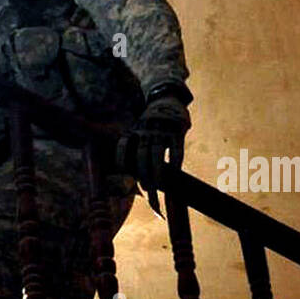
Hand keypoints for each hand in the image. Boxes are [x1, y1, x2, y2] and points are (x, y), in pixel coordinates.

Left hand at [122, 93, 189, 214]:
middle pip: (141, 160)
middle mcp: (144, 131)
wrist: (167, 97)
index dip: (123, 166)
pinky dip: (175, 162)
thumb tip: (136, 183)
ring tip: (161, 195)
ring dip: (157, 178)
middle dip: (145, 182)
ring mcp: (161, 130)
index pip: (122, 149)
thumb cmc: (151, 123)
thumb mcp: (138, 130)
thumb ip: (134, 151)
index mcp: (132, 131)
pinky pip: (175, 150)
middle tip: (151, 202)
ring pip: (156, 157)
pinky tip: (175, 176)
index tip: (127, 182)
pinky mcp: (177, 130)